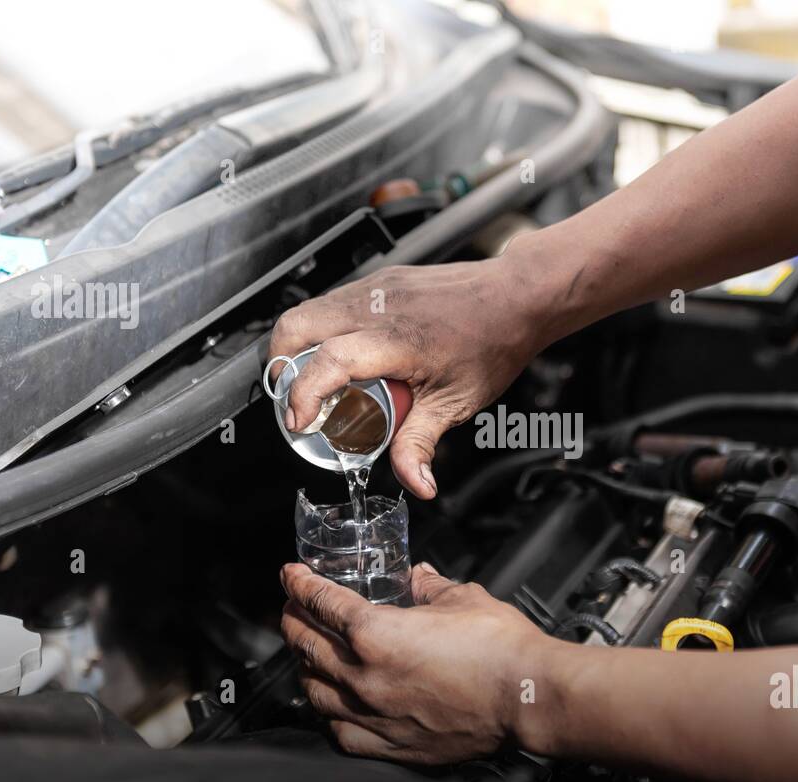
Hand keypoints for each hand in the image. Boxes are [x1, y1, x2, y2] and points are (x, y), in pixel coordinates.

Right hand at [268, 255, 547, 498]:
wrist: (516, 296)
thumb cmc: (493, 341)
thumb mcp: (457, 403)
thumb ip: (422, 444)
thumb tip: (415, 484)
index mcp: (396, 340)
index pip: (328, 360)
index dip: (303, 393)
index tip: (298, 421)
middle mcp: (377, 307)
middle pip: (296, 326)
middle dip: (281, 366)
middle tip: (295, 400)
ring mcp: (375, 288)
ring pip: (308, 310)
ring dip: (298, 346)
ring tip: (316, 381)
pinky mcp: (378, 282)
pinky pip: (331, 303)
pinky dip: (321, 330)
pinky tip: (343, 355)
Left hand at [279, 561, 555, 763]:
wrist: (528, 698)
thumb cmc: (502, 649)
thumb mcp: (463, 598)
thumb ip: (431, 587)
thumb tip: (420, 578)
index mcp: (376, 633)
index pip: (320, 602)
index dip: (300, 584)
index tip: (291, 576)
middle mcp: (365, 676)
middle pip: (306, 645)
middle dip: (293, 620)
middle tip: (293, 608)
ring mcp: (373, 715)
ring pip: (315, 691)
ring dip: (305, 666)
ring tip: (308, 653)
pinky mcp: (389, 745)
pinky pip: (339, 732)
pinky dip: (328, 713)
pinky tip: (332, 704)